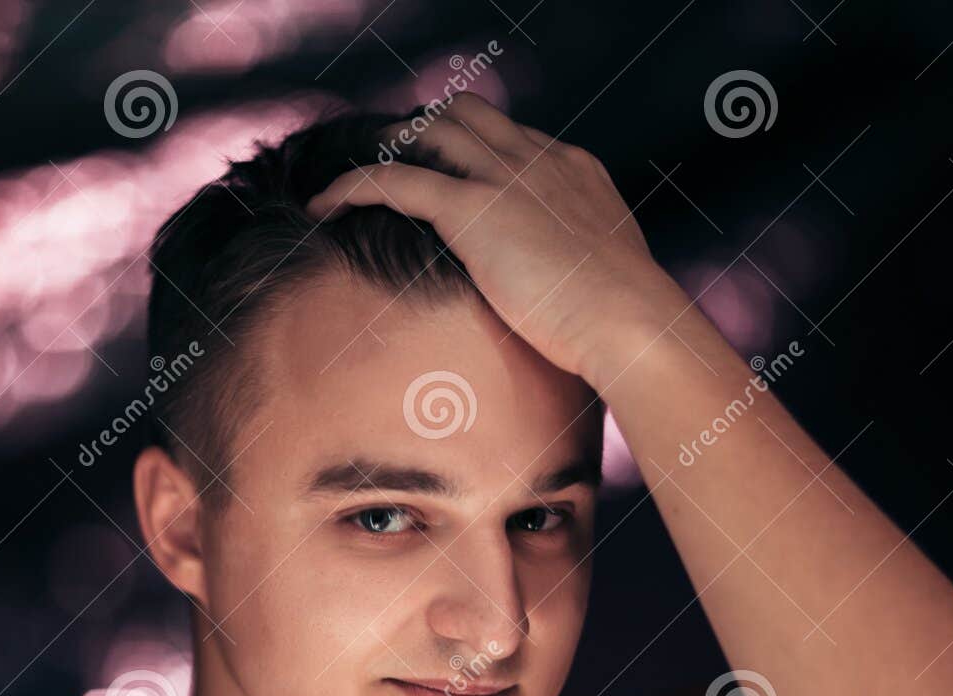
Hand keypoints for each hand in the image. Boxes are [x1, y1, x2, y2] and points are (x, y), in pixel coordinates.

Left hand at [306, 94, 691, 385]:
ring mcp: (505, 177)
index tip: (440, 175)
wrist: (631, 322)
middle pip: (465, 114)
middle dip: (420, 131)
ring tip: (346, 182)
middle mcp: (538, 159)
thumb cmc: (625, 323)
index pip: (508, 136)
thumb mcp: (606, 281)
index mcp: (573, 170)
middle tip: (386, 166)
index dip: (468, 149)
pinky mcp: (473, 208)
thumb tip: (565, 304)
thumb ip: (578, 271)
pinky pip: (392, 180)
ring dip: (382, 149)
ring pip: (426, 132)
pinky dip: (350, 187)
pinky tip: (321, 207)